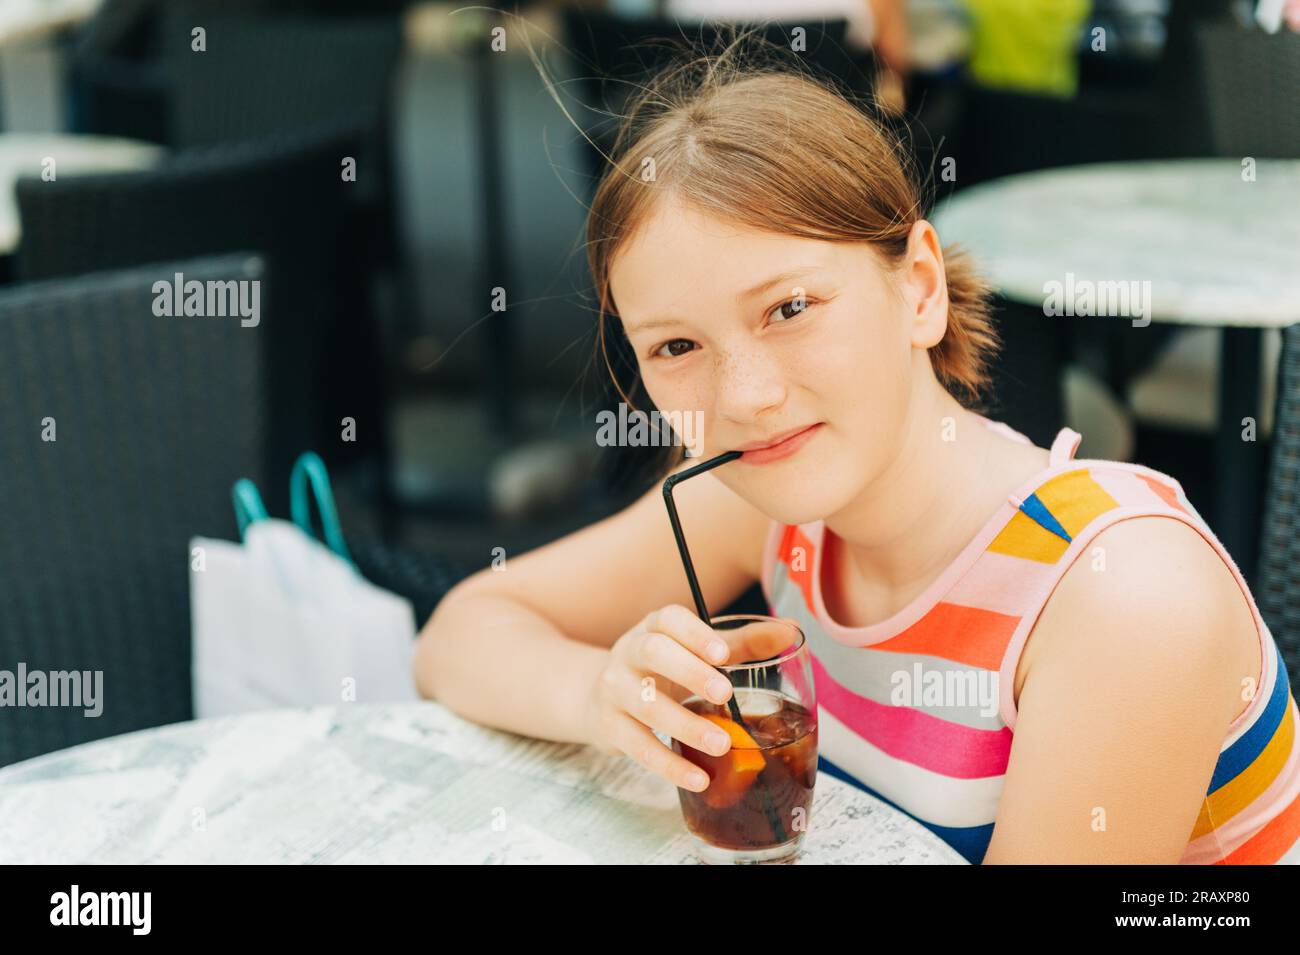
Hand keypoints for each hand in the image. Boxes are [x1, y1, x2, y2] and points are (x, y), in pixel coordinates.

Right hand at [581, 605, 794, 792]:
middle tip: (724, 692)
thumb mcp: (694, 653)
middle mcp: (629, 652)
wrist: (601, 699)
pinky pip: (638, 747)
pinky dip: (669, 765)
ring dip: (686, 726)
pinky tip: (699, 778)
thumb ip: (741, 644)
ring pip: (646, 705)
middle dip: (689, 672)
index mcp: (654, 628)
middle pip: (653, 653)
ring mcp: (615, 690)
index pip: (669, 619)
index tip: (722, 653)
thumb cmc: (662, 671)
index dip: (695, 633)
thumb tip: (790, 632)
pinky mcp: (609, 727)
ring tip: (722, 744)